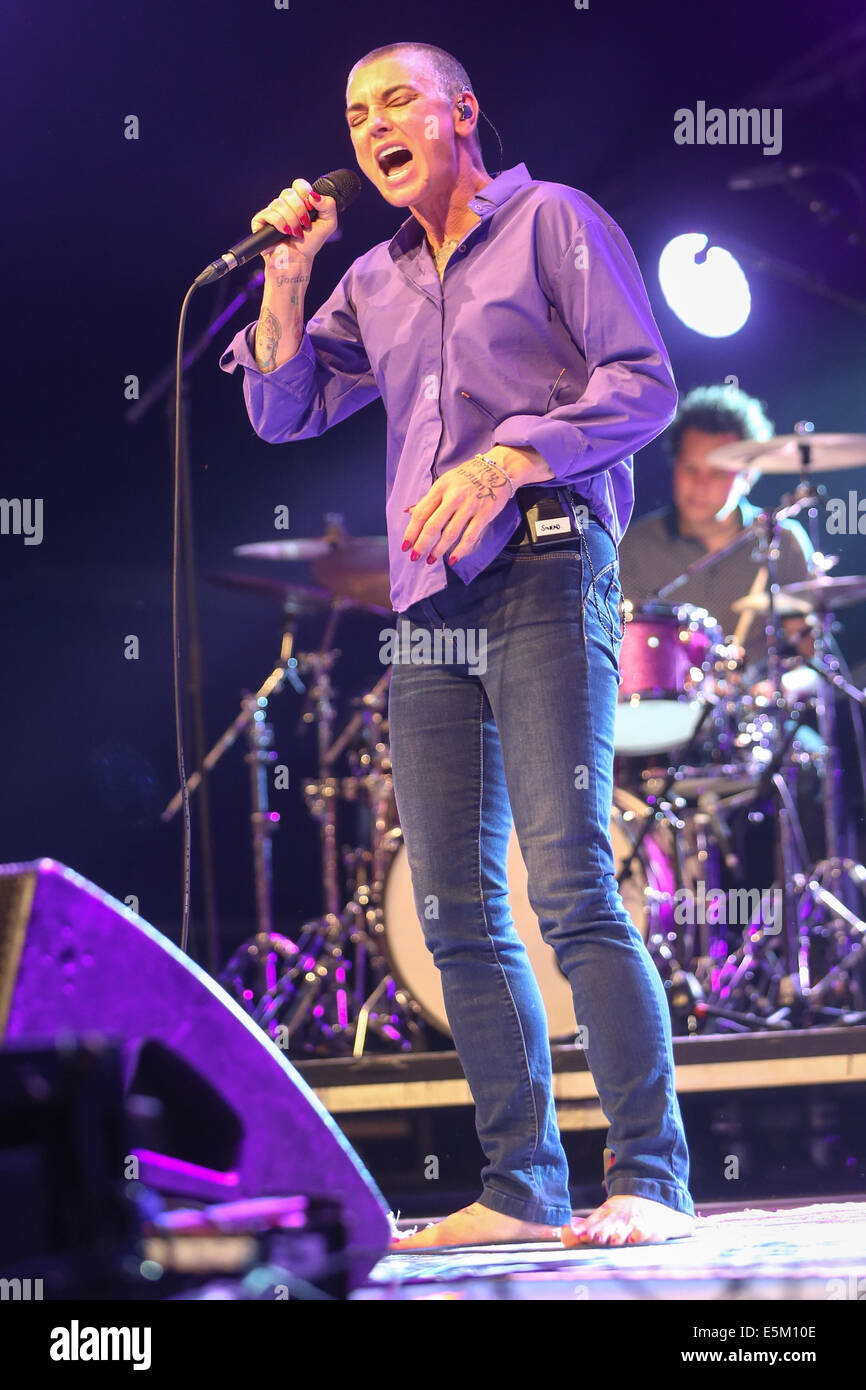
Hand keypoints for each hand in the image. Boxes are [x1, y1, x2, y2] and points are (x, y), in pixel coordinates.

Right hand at [251, 178, 338, 270]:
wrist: (298, 260)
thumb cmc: (311, 243)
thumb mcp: (328, 224)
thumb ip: (328, 205)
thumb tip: (314, 195)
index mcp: (299, 201)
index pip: (299, 185)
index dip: (305, 193)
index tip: (311, 208)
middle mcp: (284, 204)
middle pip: (288, 193)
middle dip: (299, 211)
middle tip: (305, 224)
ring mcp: (272, 211)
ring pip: (279, 204)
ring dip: (291, 221)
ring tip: (296, 233)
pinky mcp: (261, 220)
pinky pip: (269, 214)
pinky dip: (280, 224)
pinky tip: (284, 233)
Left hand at [402, 447, 552, 564]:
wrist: (498, 469)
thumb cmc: (467, 476)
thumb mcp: (445, 482)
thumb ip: (428, 499)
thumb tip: (408, 512)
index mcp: (440, 488)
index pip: (421, 513)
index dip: (411, 532)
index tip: (405, 546)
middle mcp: (453, 497)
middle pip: (433, 526)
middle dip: (422, 544)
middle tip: (415, 557)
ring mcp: (469, 506)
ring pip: (450, 533)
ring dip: (439, 550)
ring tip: (431, 560)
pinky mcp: (484, 514)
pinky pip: (470, 536)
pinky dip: (460, 550)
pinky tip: (453, 559)